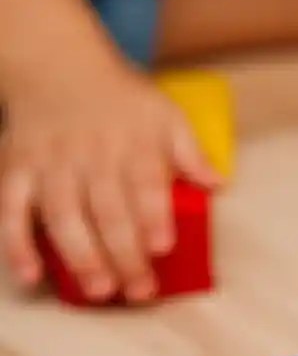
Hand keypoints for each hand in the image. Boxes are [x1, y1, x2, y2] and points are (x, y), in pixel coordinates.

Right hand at [0, 63, 219, 301]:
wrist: (57, 64)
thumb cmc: (122, 99)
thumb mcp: (166, 115)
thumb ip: (191, 152)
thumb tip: (219, 184)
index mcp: (133, 144)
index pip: (145, 184)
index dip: (153, 216)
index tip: (162, 247)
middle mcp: (91, 156)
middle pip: (108, 211)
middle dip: (124, 254)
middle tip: (139, 291)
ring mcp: (50, 165)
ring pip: (64, 216)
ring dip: (81, 257)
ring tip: (100, 291)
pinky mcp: (16, 171)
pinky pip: (11, 211)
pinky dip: (17, 244)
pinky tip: (31, 275)